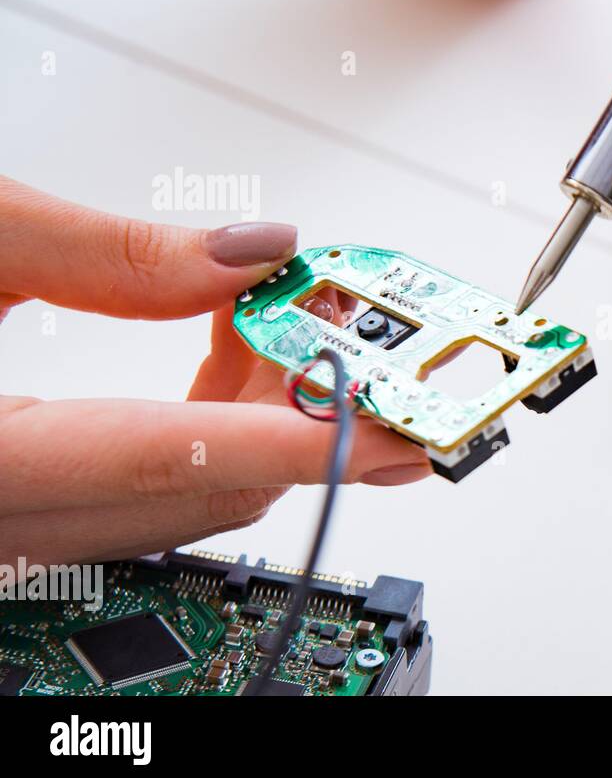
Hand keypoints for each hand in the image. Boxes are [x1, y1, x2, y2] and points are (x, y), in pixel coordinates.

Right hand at [0, 177, 432, 565]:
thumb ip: (108, 253)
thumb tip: (252, 254)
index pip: (186, 464)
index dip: (312, 447)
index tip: (408, 431)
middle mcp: (18, 523)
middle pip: (217, 486)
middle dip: (311, 407)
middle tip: (369, 334)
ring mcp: (31, 524)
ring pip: (200, 486)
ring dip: (267, 402)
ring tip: (293, 309)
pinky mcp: (45, 503)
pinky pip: (162, 474)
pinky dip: (215, 408)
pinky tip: (227, 336)